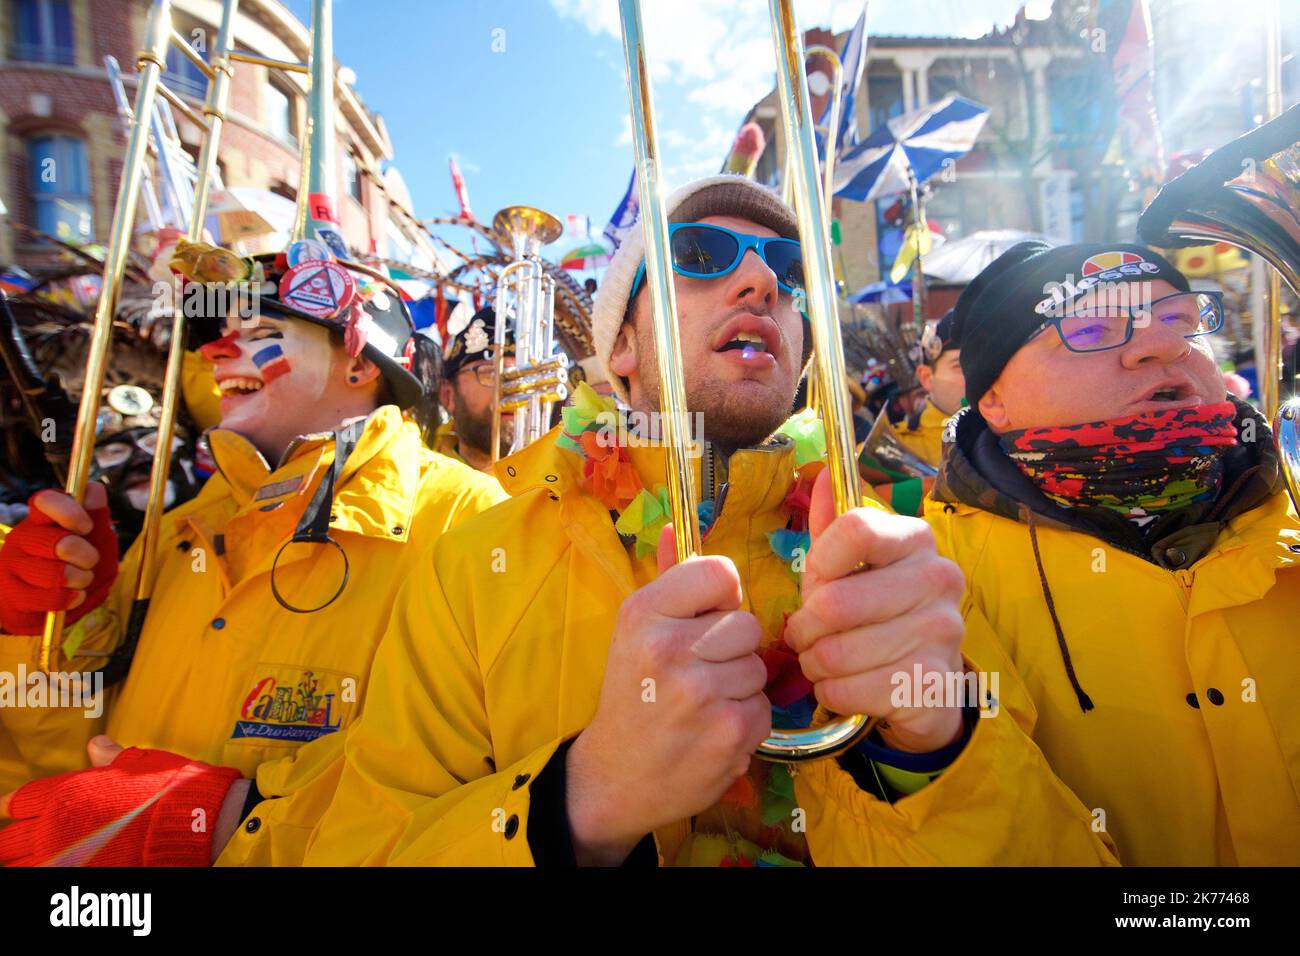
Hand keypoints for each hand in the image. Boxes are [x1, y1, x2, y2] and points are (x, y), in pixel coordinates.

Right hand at [0, 484, 117, 634]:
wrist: (48, 605)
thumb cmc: (75, 564)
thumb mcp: (94, 540)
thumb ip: (96, 516)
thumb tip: (95, 489)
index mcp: (42, 518)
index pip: (45, 501)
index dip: (69, 512)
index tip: (87, 527)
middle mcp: (23, 537)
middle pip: (57, 542)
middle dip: (86, 556)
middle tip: (90, 561)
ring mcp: (14, 565)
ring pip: (54, 572)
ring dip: (80, 579)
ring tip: (82, 580)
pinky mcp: (12, 594)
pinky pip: (49, 598)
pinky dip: (71, 598)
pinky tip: (74, 596)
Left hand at [0, 736, 240, 866]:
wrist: (190, 821)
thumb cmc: (165, 787)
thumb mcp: (137, 762)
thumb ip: (110, 756)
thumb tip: (97, 744)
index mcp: (66, 793)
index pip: (20, 801)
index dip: (13, 806)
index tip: (10, 809)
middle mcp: (56, 826)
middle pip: (8, 842)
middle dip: (9, 842)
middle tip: (15, 843)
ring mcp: (67, 857)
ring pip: (22, 867)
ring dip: (25, 862)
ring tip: (34, 860)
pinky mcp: (82, 876)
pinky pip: (49, 879)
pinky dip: (50, 873)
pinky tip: (60, 869)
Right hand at [565, 525, 770, 864]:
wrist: (617, 774)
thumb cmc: (632, 695)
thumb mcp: (634, 631)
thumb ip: (665, 579)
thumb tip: (676, 524)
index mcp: (643, 612)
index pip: (721, 573)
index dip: (721, 599)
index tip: (702, 621)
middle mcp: (668, 647)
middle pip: (747, 623)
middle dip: (733, 648)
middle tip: (699, 671)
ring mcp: (700, 692)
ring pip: (758, 666)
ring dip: (740, 686)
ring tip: (703, 703)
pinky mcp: (728, 731)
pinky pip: (764, 707)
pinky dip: (746, 720)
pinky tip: (712, 729)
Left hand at [785, 468, 966, 754]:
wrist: (922, 686)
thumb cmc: (874, 616)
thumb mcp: (848, 569)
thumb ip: (832, 526)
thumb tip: (822, 472)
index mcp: (915, 539)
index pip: (855, 529)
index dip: (819, 564)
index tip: (818, 584)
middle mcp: (939, 577)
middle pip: (834, 602)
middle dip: (804, 629)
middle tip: (808, 637)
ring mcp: (942, 630)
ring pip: (835, 652)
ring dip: (815, 664)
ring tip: (826, 662)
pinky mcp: (933, 681)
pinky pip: (849, 689)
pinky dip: (833, 693)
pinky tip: (848, 686)